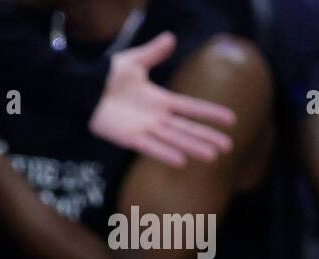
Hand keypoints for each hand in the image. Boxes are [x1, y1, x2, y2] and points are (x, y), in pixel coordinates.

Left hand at [89, 32, 235, 167]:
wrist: (86, 93)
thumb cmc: (108, 78)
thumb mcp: (133, 62)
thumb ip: (153, 53)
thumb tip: (170, 37)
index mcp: (161, 101)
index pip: (192, 108)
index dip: (210, 113)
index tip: (231, 119)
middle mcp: (157, 117)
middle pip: (188, 128)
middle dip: (207, 137)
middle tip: (228, 147)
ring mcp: (145, 129)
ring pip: (174, 139)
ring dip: (193, 147)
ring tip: (212, 156)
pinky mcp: (130, 138)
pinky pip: (151, 147)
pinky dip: (165, 153)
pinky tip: (182, 162)